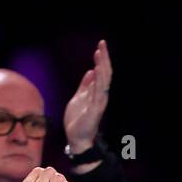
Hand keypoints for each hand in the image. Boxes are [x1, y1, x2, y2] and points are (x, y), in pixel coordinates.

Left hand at [64, 39, 111, 154]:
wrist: (76, 138)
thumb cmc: (78, 119)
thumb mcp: (79, 97)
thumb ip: (85, 85)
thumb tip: (90, 71)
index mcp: (96, 93)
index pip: (102, 73)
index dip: (101, 60)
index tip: (100, 47)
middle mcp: (100, 96)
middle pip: (105, 74)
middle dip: (104, 59)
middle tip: (102, 44)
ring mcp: (99, 102)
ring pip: (103, 81)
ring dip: (102, 67)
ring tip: (100, 53)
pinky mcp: (95, 110)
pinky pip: (98, 93)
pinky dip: (98, 82)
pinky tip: (96, 71)